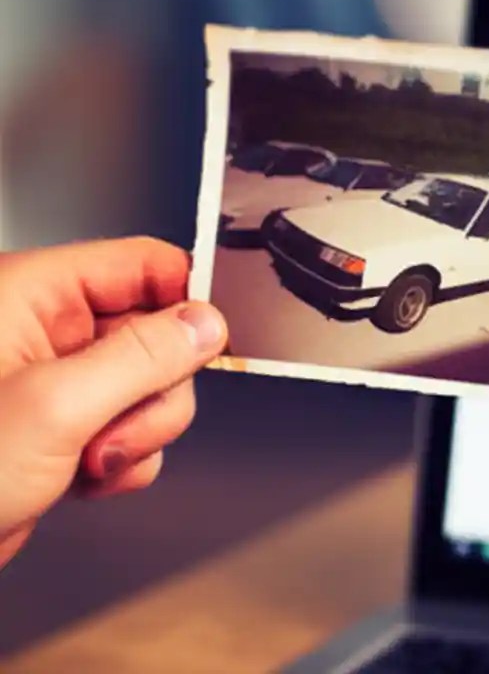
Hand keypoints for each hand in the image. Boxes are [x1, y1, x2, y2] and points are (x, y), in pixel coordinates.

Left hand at [0, 237, 226, 567]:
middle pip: (159, 333)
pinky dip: (124, 458)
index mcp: (30, 293)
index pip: (144, 264)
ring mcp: (55, 381)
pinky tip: (85, 476)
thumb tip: (204, 323)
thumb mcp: (57, 406)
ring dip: (140, 433)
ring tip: (91, 458)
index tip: (204, 345)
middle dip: (155, 391)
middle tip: (117, 423)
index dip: (185, 301)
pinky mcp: (63, 426)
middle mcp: (43, 329)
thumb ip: (142, 356)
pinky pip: (132, 427)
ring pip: (152, 387)